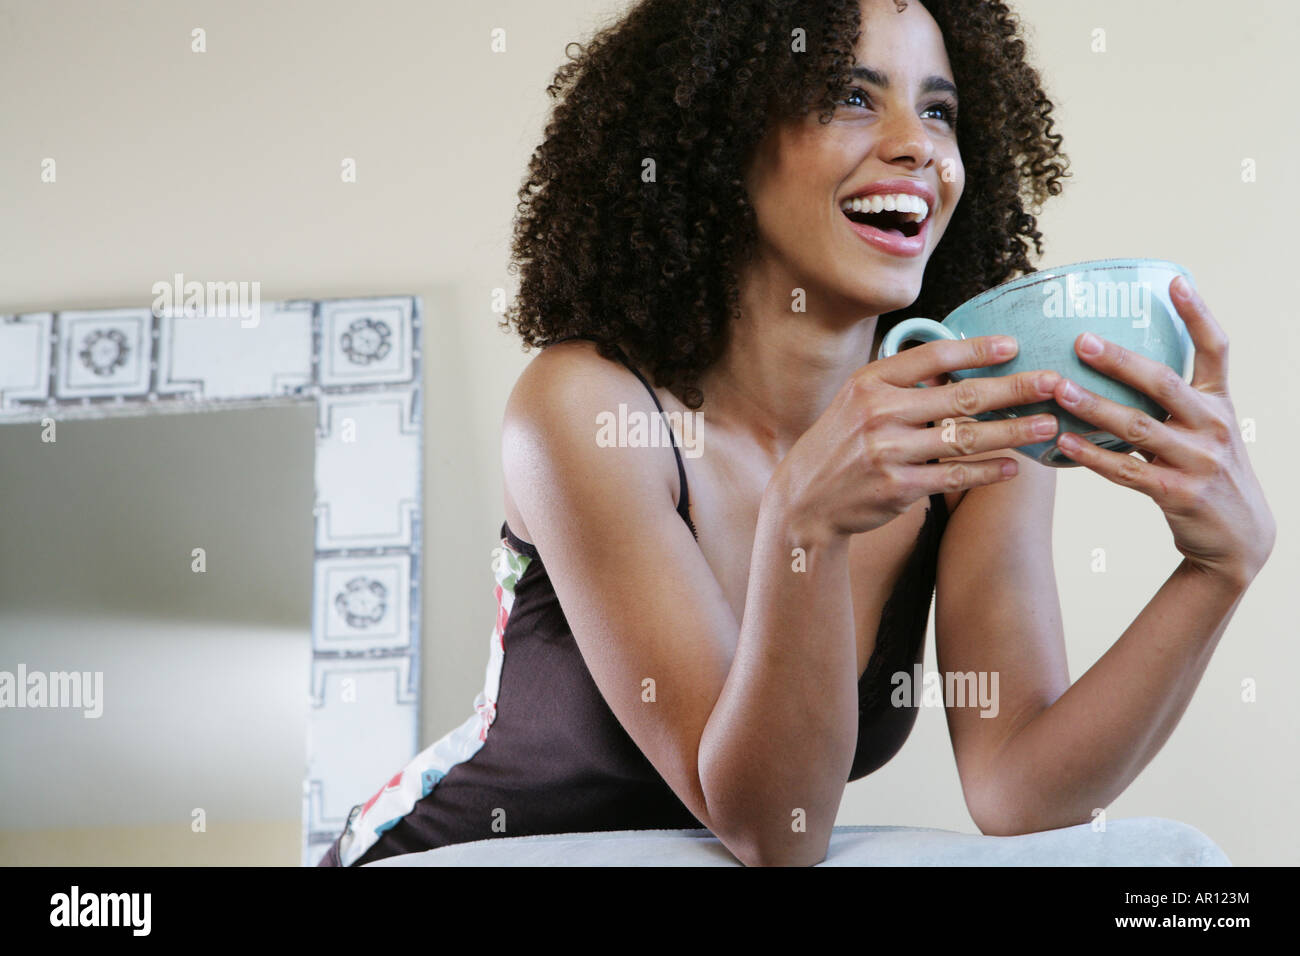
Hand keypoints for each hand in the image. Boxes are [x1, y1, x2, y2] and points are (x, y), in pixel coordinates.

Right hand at [769, 334, 1063, 543]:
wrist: (804, 498)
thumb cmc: (840, 443)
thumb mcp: (857, 401)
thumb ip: (901, 383)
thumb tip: (957, 364)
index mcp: (870, 382)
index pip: (933, 357)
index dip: (977, 350)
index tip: (1014, 346)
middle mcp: (879, 413)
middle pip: (961, 396)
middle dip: (1014, 388)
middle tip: (1053, 382)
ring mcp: (889, 452)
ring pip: (966, 438)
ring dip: (1013, 431)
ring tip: (1047, 424)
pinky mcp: (898, 487)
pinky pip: (955, 476)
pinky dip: (988, 471)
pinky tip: (1013, 467)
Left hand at [1049, 276, 1275, 585]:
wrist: (1238, 538)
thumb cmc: (1206, 472)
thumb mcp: (1205, 430)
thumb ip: (1173, 402)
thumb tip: (1116, 365)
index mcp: (1219, 403)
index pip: (1215, 349)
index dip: (1197, 314)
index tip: (1173, 281)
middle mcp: (1214, 426)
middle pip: (1163, 383)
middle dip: (1119, 361)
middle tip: (1080, 341)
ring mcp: (1198, 462)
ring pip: (1137, 428)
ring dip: (1094, 407)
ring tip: (1058, 389)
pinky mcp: (1177, 494)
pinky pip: (1126, 471)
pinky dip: (1093, 456)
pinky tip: (1063, 442)